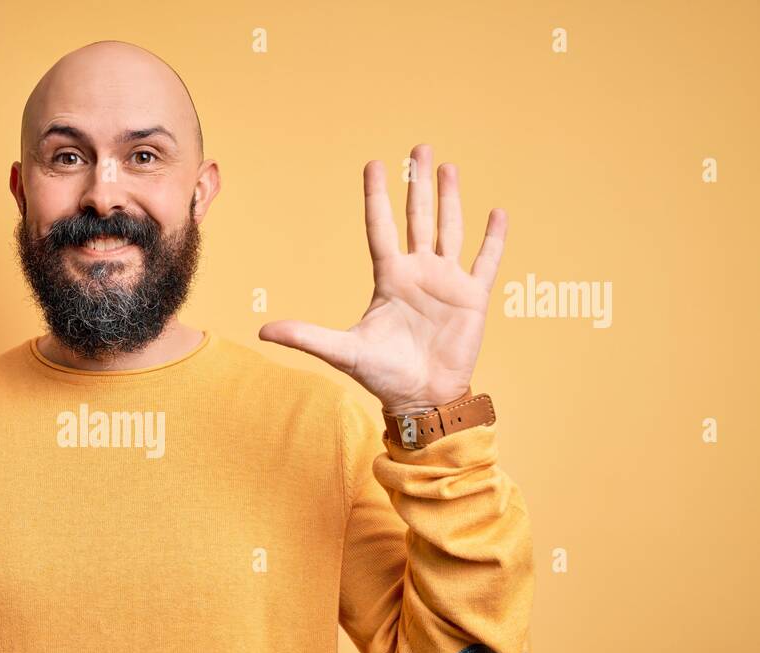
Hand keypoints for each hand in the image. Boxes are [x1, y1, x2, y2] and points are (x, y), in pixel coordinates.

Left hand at [258, 144, 506, 413]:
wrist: (421, 398)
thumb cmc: (382, 375)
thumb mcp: (341, 351)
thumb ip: (305, 337)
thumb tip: (262, 331)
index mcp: (389, 278)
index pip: (381, 228)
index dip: (378, 197)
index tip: (375, 164)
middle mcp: (418, 273)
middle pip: (417, 218)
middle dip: (417, 184)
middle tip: (419, 148)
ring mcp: (446, 282)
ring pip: (449, 229)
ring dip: (450, 199)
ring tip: (448, 167)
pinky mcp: (472, 297)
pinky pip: (485, 261)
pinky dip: (492, 238)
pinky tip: (497, 213)